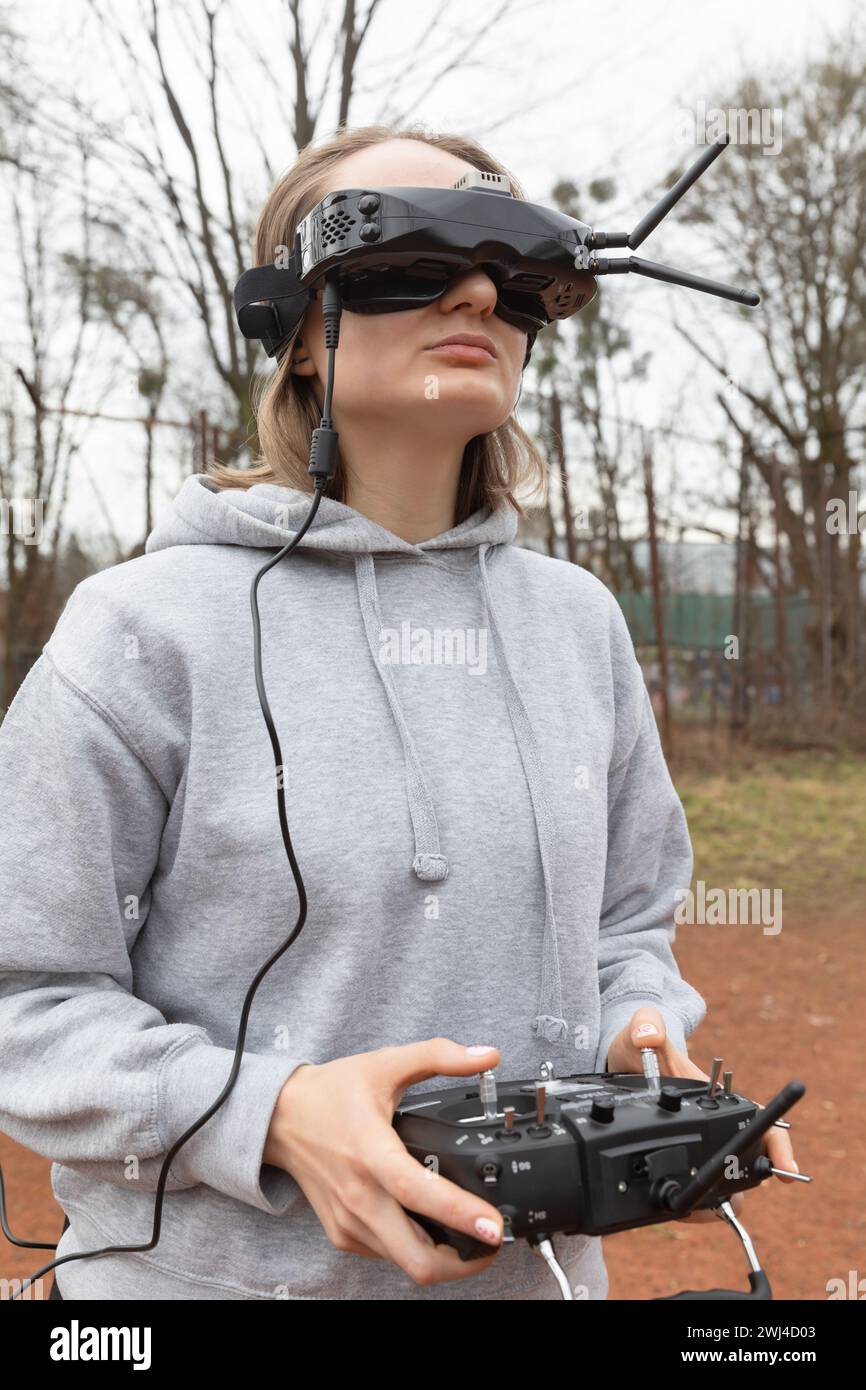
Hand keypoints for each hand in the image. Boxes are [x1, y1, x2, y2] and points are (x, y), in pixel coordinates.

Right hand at [263, 1038, 505, 1284]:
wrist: (280, 1117)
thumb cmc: (332, 1092)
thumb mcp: (386, 1063)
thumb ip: (440, 1055)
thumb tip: (487, 1056)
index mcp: (371, 1152)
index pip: (418, 1193)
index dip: (460, 1214)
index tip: (494, 1226)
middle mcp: (359, 1196)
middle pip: (416, 1258)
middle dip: (463, 1262)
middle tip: (493, 1242)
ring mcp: (349, 1221)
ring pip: (405, 1263)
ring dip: (443, 1258)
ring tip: (470, 1235)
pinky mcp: (342, 1234)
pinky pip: (388, 1256)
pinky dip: (415, 1250)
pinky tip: (431, 1227)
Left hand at [605, 1006, 799, 1223]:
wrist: (622, 1060)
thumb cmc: (639, 1045)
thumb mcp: (639, 1030)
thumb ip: (645, 1026)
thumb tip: (649, 1035)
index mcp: (715, 1095)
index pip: (758, 1119)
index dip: (777, 1145)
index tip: (785, 1169)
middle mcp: (712, 1122)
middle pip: (745, 1160)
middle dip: (744, 1185)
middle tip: (728, 1203)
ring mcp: (697, 1141)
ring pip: (722, 1180)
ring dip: (716, 1199)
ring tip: (696, 1212)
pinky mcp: (678, 1155)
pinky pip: (693, 1185)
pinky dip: (692, 1202)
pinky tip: (679, 1213)